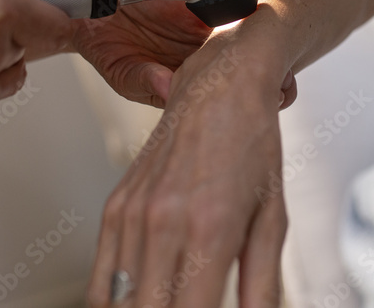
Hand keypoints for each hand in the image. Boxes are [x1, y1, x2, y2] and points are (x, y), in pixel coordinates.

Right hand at [71, 0, 292, 107]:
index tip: (283, 85)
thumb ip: (145, 82)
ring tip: (297, 1)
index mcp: (195, 69)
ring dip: (272, 3)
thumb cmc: (109, 49)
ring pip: (244, 10)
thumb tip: (168, 90)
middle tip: (300, 48)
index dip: (260, 81)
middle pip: (249, 45)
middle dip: (277, 47)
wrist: (87, 14)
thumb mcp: (124, 73)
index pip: (233, 77)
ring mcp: (203, 13)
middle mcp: (206, 42)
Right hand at [87, 28, 288, 307]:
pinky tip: (142, 301)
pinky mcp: (115, 206)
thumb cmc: (253, 148)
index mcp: (209, 231)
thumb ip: (262, 287)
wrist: (220, 87)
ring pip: (118, 303)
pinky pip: (101, 279)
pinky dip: (115, 302)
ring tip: (170, 306)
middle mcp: (164, 223)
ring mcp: (133, 214)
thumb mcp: (272, 220)